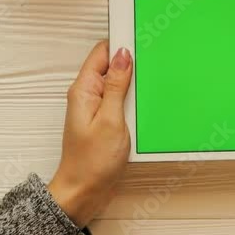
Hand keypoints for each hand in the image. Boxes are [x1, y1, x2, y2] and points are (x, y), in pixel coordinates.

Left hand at [48, 40, 132, 226]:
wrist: (84, 193)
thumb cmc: (92, 163)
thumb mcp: (110, 120)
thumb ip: (117, 86)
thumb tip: (123, 55)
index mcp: (84, 89)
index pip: (102, 52)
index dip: (121, 44)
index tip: (141, 41)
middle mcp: (88, 95)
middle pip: (112, 67)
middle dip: (132, 67)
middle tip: (150, 72)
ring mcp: (96, 108)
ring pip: (119, 85)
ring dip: (134, 89)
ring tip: (146, 99)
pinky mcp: (104, 121)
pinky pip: (121, 103)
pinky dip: (133, 105)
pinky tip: (142, 114)